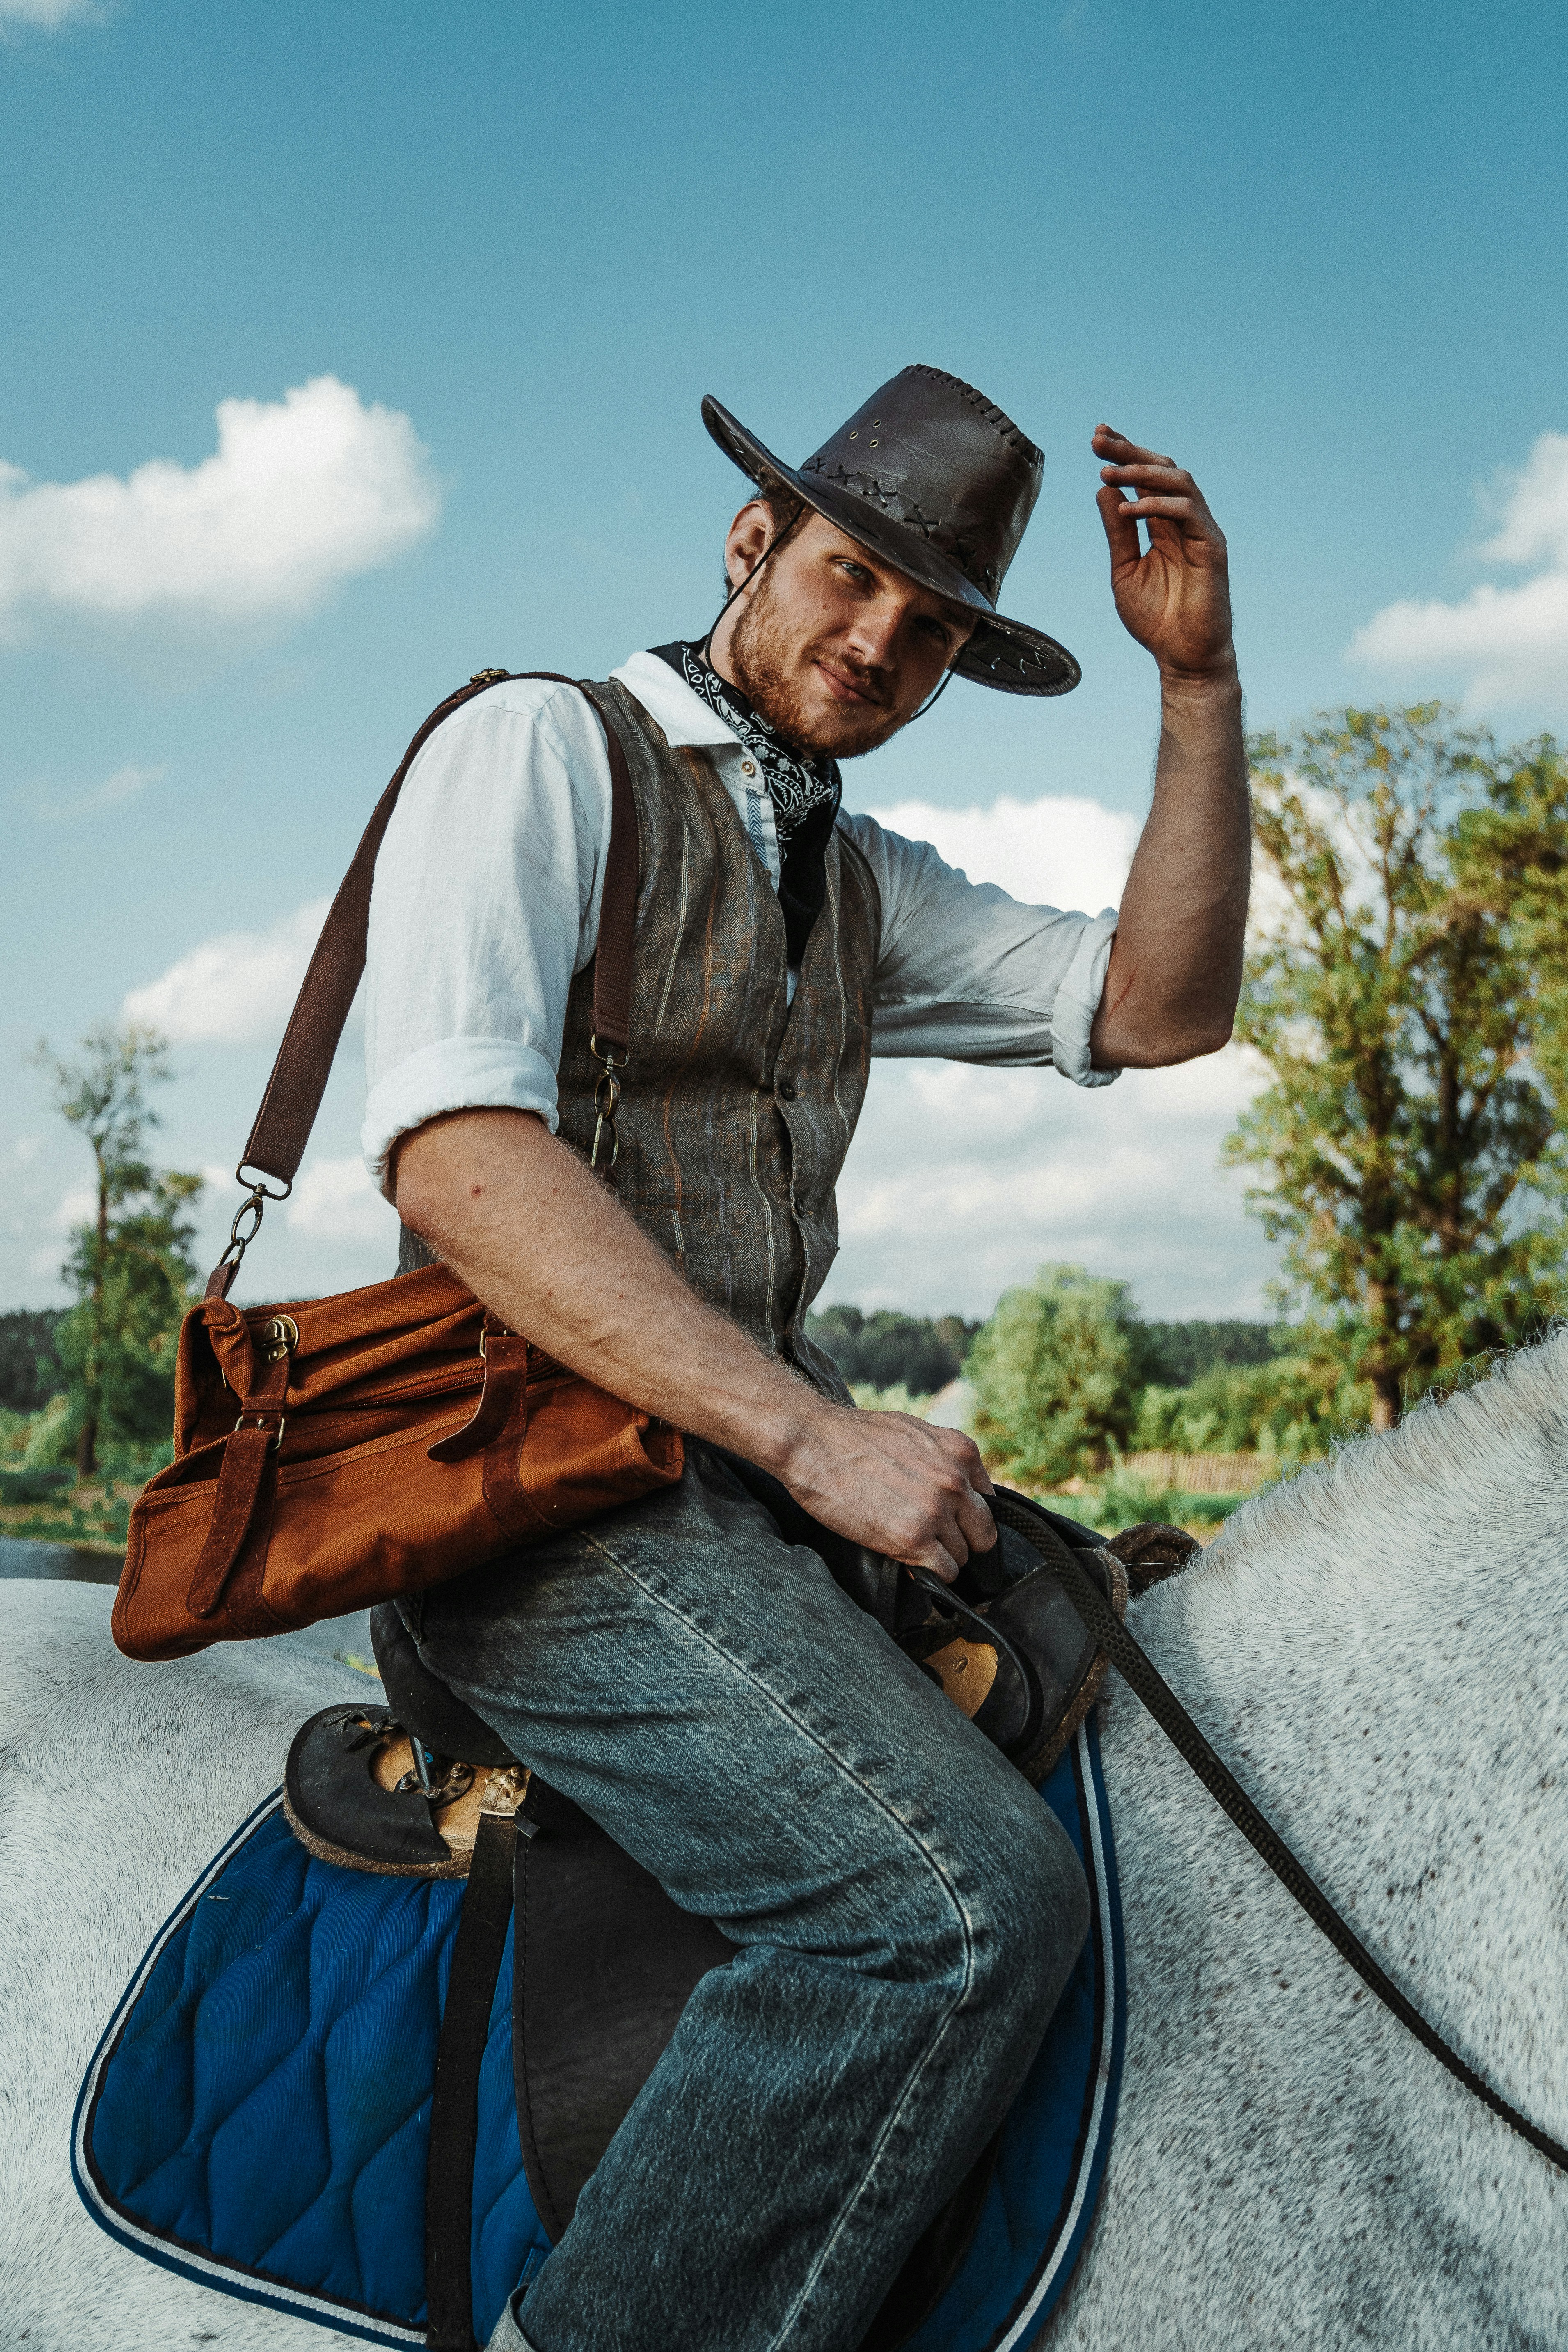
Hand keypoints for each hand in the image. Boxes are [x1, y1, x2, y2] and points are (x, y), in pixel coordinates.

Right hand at [777, 1403, 996, 1582]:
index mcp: (961, 1452)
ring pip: (961, 1556)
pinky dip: (931, 1575)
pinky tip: (912, 1564)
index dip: (968, 1516)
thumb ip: (942, 1460)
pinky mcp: (913, 1539)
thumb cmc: (854, 1436)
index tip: (955, 1525)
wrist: (813, 1443)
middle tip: (939, 1543)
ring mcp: (936, 1511)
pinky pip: (943, 1572)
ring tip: (912, 1549)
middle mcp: (956, 1482)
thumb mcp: (914, 1433)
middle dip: (963, 1541)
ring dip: (940, 1558)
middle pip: (983, 1533)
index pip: (988, 1501)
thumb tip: (955, 1489)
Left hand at [1092, 425, 1235, 682]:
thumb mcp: (1124, 570)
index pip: (1146, 479)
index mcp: (1163, 526)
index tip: (1097, 437)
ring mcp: (1201, 531)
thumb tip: (1105, 489)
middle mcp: (1184, 522)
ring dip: (1142, 472)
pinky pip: (1188, 512)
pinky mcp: (1212, 547)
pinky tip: (1128, 511)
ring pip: (1179, 481)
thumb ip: (1117, 532)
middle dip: (1130, 451)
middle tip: (1099, 439)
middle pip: (1163, 469)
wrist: (1182, 656)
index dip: (1125, 454)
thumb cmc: (1156, 620)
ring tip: (1108, 472)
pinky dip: (1157, 506)